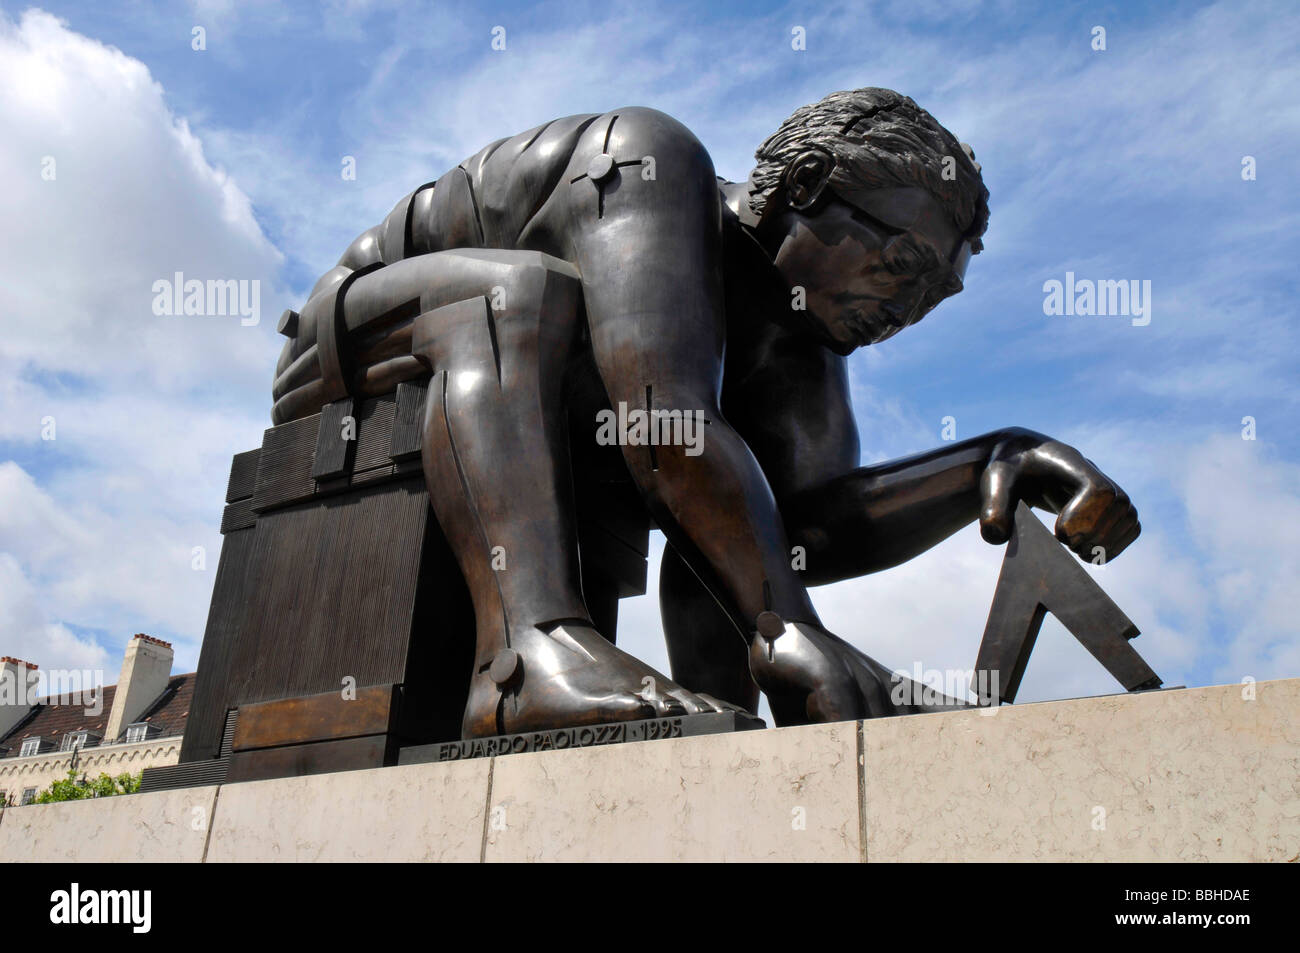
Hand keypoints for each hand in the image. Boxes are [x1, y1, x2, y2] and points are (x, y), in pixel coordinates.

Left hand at [979, 432, 1140, 562]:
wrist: (1018, 460)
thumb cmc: (1007, 469)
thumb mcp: (992, 482)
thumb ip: (992, 506)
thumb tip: (997, 536)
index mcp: (1068, 462)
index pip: (1098, 489)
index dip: (1086, 517)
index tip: (1059, 533)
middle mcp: (1094, 472)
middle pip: (1119, 505)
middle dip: (1096, 533)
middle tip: (1066, 545)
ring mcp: (1106, 488)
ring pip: (1129, 517)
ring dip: (1107, 542)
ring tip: (1076, 550)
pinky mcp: (1109, 506)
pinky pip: (1130, 526)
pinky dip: (1115, 545)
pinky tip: (1088, 552)